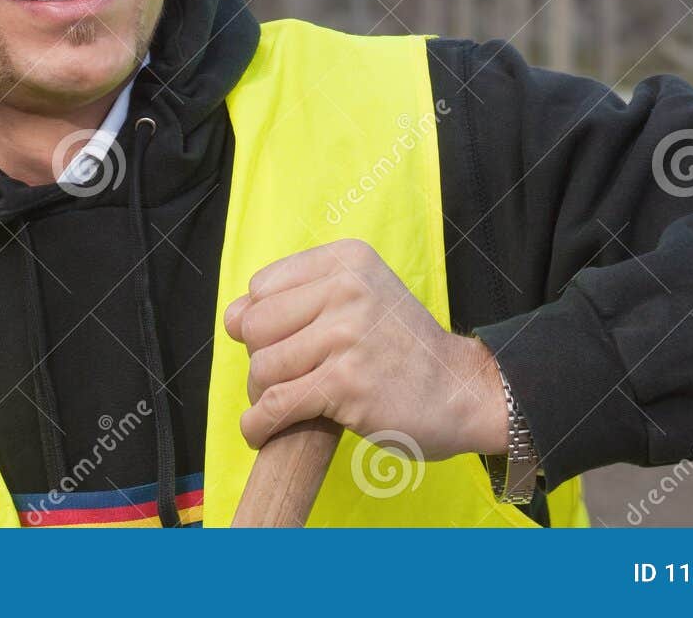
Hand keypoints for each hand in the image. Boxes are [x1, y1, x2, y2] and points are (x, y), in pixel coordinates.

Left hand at [222, 238, 511, 461]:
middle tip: (285, 378)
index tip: (285, 343)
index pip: (261, 287)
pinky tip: (262, 433)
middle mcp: (346, 288)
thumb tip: (230, 318)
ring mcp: (346, 335)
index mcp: (347, 259)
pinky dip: (258, 426)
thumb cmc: (404, 348)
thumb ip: (300, 298)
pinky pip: (276, 406)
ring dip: (262, 396)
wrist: (462, 390)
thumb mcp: (363, 297)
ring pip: (262, 367)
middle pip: (254, 326)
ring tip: (284, 404)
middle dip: (260, 359)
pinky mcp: (345, 384)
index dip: (261, 321)